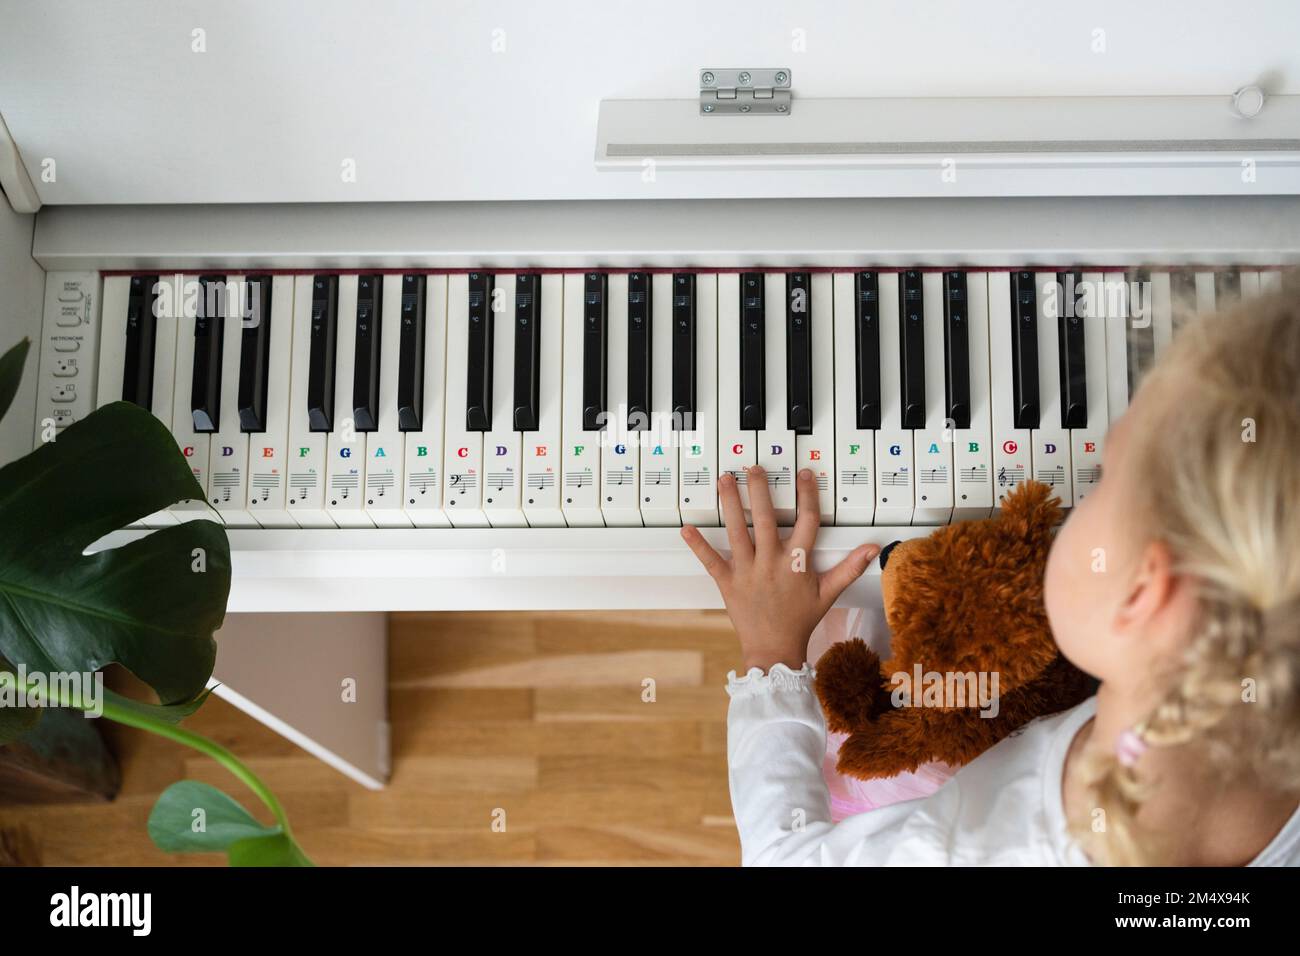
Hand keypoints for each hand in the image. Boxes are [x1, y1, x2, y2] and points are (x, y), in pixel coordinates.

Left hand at [681, 465, 879, 673]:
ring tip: (725, 480)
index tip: (804, 474)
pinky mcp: (728, 582)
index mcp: (797, 563)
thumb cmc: (800, 621)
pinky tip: (686, 527)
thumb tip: (872, 549)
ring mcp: (748, 571)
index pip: (807, 521)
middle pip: (766, 519)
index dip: (807, 495)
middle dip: (760, 490)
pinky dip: (698, 544)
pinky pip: (711, 560)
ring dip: (731, 504)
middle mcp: (772, 562)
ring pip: (738, 532)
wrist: (774, 650)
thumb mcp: (829, 593)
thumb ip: (849, 568)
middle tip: (754, 467)